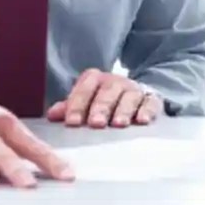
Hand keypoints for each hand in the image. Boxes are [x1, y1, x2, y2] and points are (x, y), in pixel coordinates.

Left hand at [46, 68, 161, 127]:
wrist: (136, 94)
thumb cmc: (105, 101)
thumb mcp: (86, 102)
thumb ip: (70, 108)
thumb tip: (52, 115)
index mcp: (96, 80)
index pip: (85, 88)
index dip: (77, 104)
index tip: (72, 122)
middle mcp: (116, 82)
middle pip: (107, 91)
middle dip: (101, 107)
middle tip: (96, 123)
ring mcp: (134, 90)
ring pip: (129, 97)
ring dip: (123, 110)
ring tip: (118, 124)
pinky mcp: (151, 99)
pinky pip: (150, 102)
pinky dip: (147, 110)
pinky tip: (142, 121)